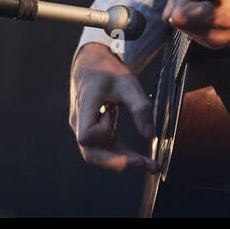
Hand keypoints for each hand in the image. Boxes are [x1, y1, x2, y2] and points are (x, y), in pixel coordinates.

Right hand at [69, 43, 157, 173]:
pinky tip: (139, 157)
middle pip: (92, 154)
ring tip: (148, 164)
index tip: (112, 116)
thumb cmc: (107, 70)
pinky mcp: (93, 132)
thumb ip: (140, 107)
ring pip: (99, 155)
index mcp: (84, 107)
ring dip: (123, 161)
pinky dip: (121, 154)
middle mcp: (80, 122)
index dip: (102, 133)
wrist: (91, 63)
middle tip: (147, 165)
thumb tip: (150, 135)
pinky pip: (105, 148)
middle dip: (119, 162)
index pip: (86, 136)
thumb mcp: (128, 83)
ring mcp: (85, 128)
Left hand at [162, 0, 229, 48]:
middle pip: (175, 19)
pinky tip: (213, 3)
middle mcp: (215, 35)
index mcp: (219, 18)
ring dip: (189, 6)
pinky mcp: (220, 43)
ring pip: (183, 25)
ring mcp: (217, 42)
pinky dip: (197, 14)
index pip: (176, 14)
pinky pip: (195, 30)